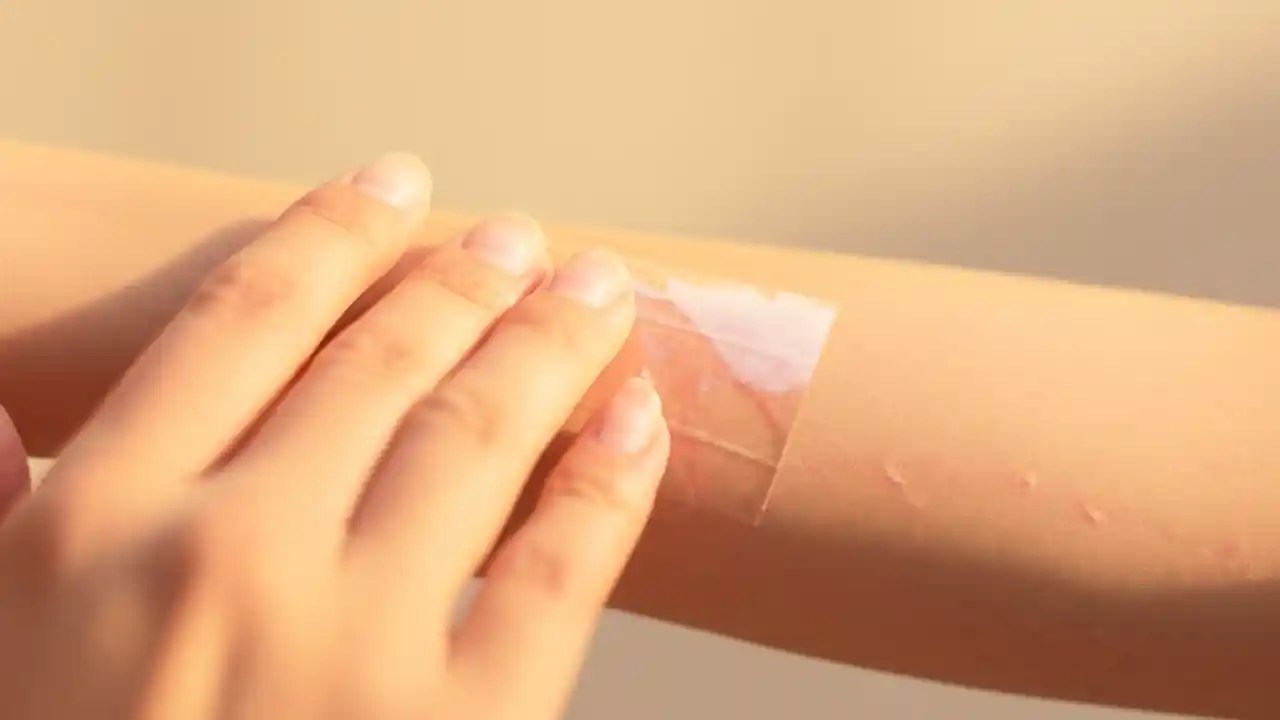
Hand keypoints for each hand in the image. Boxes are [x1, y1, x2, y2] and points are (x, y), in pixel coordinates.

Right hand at [0, 153, 668, 718]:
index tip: (392, 187)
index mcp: (98, 530)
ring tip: (596, 292)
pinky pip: (558, 570)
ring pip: (476, 438)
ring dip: (549, 346)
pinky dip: (610, 480)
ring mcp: (353, 644)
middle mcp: (229, 559)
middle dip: (460, 284)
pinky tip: (636, 416)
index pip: (239, 326)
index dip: (326, 235)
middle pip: (377, 365)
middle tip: (519, 239)